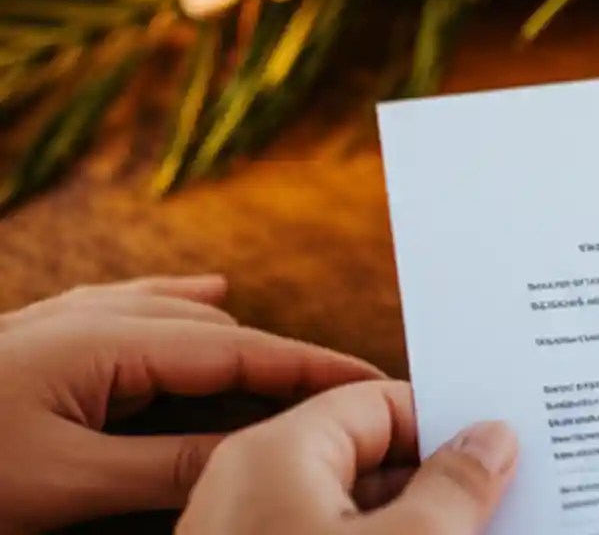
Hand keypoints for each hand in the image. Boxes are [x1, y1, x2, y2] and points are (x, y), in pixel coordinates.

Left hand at [0, 276, 384, 533]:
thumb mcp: (63, 480)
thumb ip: (167, 461)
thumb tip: (258, 451)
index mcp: (111, 341)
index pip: (244, 350)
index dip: (315, 368)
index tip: (375, 381)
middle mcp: (97, 315)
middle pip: (222, 329)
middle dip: (287, 360)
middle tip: (344, 392)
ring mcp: (67, 316)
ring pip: (181, 314)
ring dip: (239, 339)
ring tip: (289, 361)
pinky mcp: (45, 330)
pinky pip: (135, 303)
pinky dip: (182, 308)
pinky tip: (202, 295)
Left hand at [178, 381, 517, 533]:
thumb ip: (456, 488)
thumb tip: (491, 438)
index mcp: (276, 452)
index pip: (378, 403)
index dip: (446, 422)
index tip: (505, 447)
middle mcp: (251, 487)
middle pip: (365, 456)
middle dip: (436, 479)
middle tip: (506, 497)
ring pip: (348, 511)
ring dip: (414, 524)